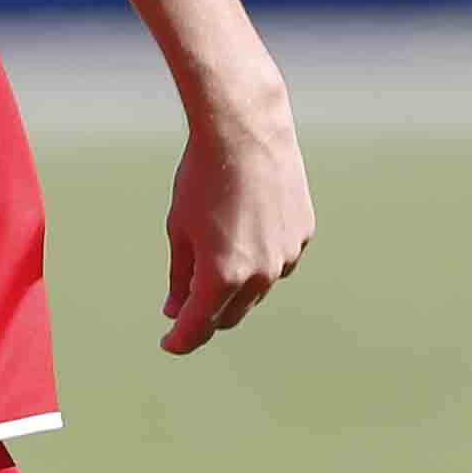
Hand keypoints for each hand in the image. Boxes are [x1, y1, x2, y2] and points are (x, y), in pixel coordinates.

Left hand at [158, 105, 311, 353]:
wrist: (246, 130)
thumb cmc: (202, 177)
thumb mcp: (179, 229)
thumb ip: (180, 277)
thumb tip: (176, 310)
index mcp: (221, 276)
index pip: (198, 329)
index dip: (179, 341)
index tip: (169, 342)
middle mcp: (259, 274)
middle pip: (230, 316)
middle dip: (207, 315)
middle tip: (187, 302)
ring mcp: (286, 256)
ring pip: (257, 290)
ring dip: (235, 286)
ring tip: (218, 250)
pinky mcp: (302, 235)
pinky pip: (278, 261)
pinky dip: (259, 259)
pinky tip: (246, 229)